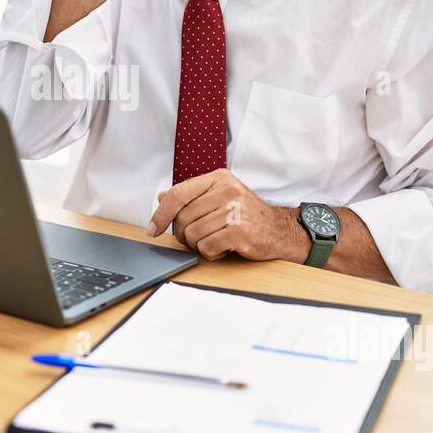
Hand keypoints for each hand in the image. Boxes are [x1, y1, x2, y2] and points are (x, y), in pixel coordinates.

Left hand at [145, 169, 308, 262]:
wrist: (279, 230)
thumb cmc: (246, 215)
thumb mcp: (219, 198)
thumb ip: (191, 196)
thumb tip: (162, 197)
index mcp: (218, 178)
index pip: (178, 194)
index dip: (161, 214)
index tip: (153, 229)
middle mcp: (227, 191)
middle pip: (183, 218)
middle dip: (183, 235)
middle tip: (196, 240)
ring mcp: (235, 210)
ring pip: (193, 235)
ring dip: (199, 245)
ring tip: (215, 242)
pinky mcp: (240, 231)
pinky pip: (207, 247)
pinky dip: (211, 253)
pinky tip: (224, 249)